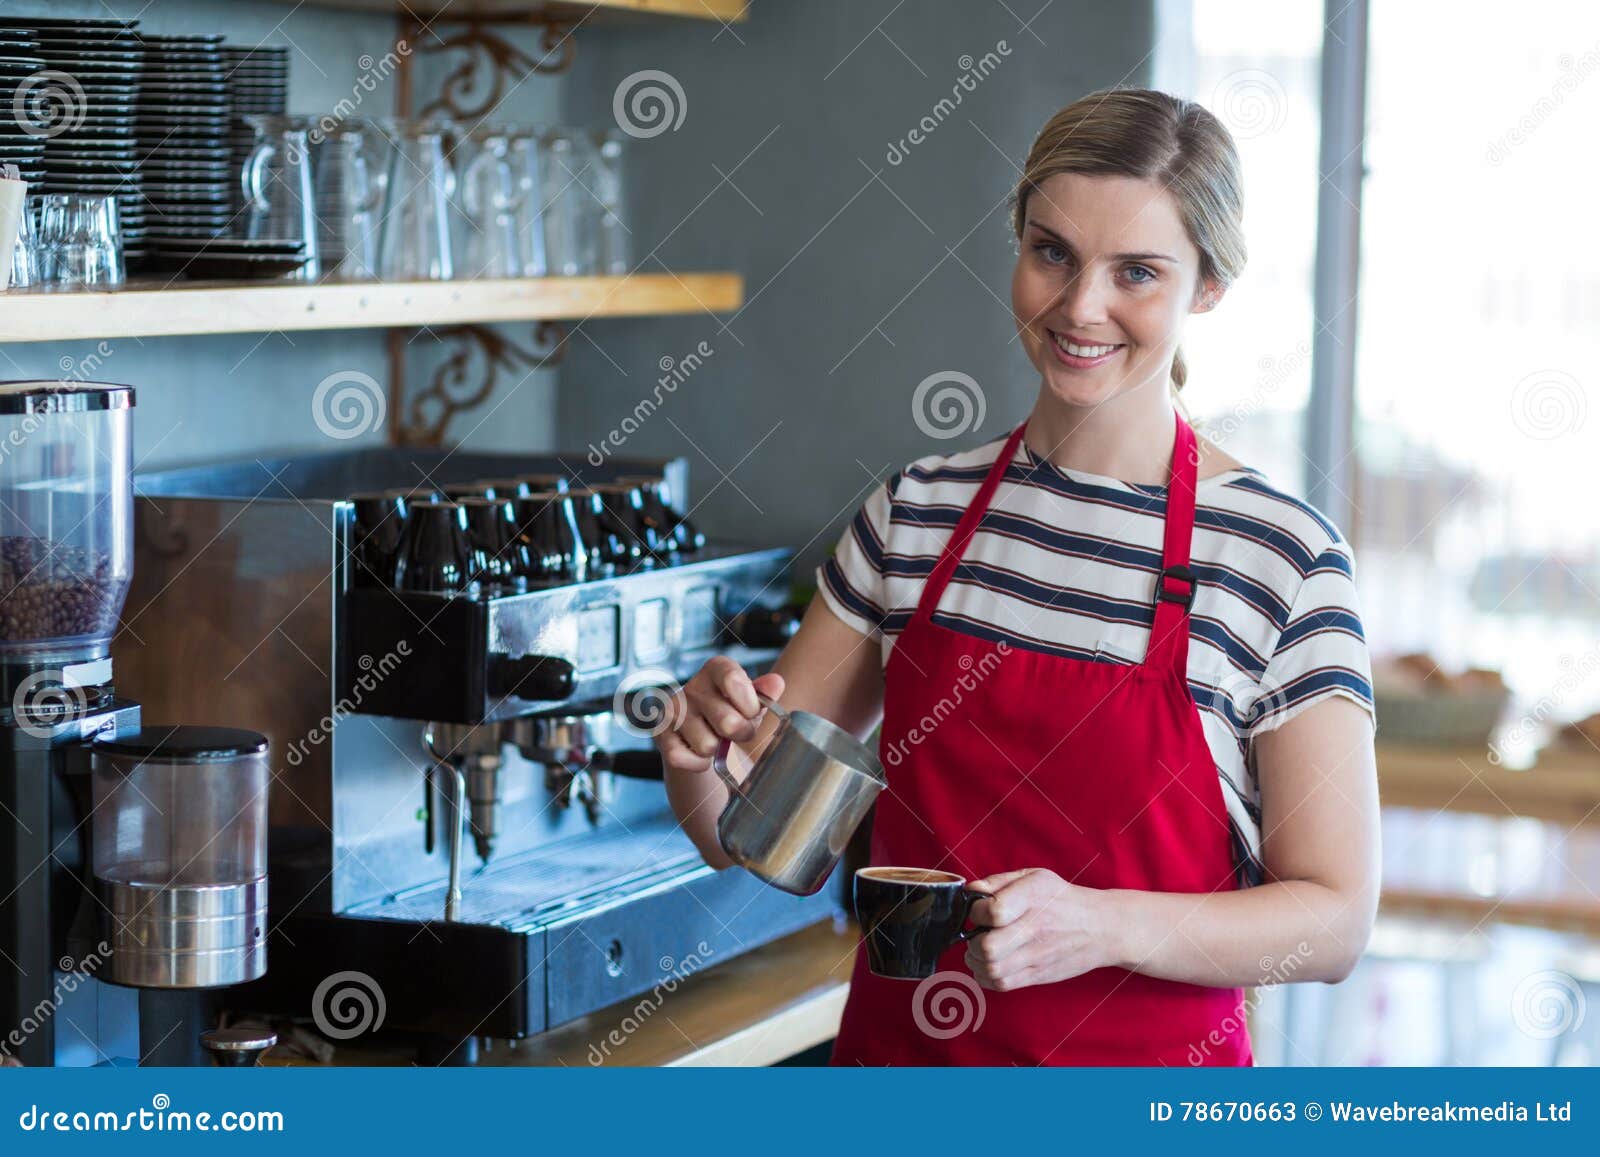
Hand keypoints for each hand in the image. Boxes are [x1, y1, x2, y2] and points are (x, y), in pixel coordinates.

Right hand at [655, 656, 784, 774]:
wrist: (700, 738)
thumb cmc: (732, 714)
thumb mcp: (751, 703)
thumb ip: (765, 694)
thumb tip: (776, 683)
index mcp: (716, 669)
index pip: (733, 680)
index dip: (749, 705)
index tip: (751, 713)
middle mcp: (692, 686)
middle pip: (728, 722)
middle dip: (740, 734)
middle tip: (737, 732)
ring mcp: (673, 710)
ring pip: (707, 745)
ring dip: (716, 751)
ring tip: (714, 739)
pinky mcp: (660, 734)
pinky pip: (683, 758)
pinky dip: (696, 763)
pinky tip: (697, 752)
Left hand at [962, 869, 1121, 990]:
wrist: (1101, 928)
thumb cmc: (1062, 899)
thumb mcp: (1034, 877)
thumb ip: (998, 881)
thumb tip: (970, 892)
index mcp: (1033, 897)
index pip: (992, 912)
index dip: (976, 912)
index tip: (980, 911)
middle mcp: (1036, 928)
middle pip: (988, 947)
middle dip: (973, 941)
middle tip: (977, 934)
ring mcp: (1038, 955)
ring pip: (991, 970)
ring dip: (976, 961)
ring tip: (980, 951)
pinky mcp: (1039, 975)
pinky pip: (1002, 985)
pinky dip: (986, 978)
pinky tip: (989, 965)